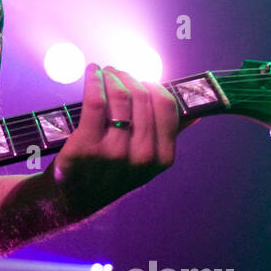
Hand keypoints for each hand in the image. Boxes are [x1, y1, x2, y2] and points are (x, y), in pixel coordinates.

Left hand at [48, 64, 186, 220]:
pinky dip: (94, 81)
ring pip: (119, 96)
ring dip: (111, 76)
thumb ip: (167, 137)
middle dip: (128, 77)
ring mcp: (114, 152)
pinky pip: (95, 102)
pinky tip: (92, 73)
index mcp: (162, 158)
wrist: (76, 197)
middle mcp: (141, 156)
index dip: (153, 85)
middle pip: (142, 97)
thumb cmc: (112, 173)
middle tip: (116, 72)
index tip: (141, 80)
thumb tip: (194, 115)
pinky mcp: (87, 146)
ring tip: (104, 73)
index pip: (166, 106)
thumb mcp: (145, 163)